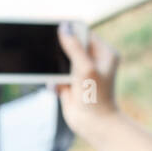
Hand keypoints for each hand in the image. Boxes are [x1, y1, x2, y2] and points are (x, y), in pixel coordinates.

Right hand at [55, 23, 121, 140]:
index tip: (53, 26)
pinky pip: (55, 75)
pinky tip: (57, 88)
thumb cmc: (96, 96)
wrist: (93, 124)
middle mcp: (93, 61)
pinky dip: (52, 79)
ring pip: (60, 61)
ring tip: (59, 77)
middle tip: (47, 49)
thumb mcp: (86, 68)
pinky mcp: (70, 84)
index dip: (69, 30)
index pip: (84, 34)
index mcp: (104, 53)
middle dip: (58, 49)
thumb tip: (64, 28)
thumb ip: (74, 48)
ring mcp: (81, 73)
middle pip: (70, 46)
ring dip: (53, 66)